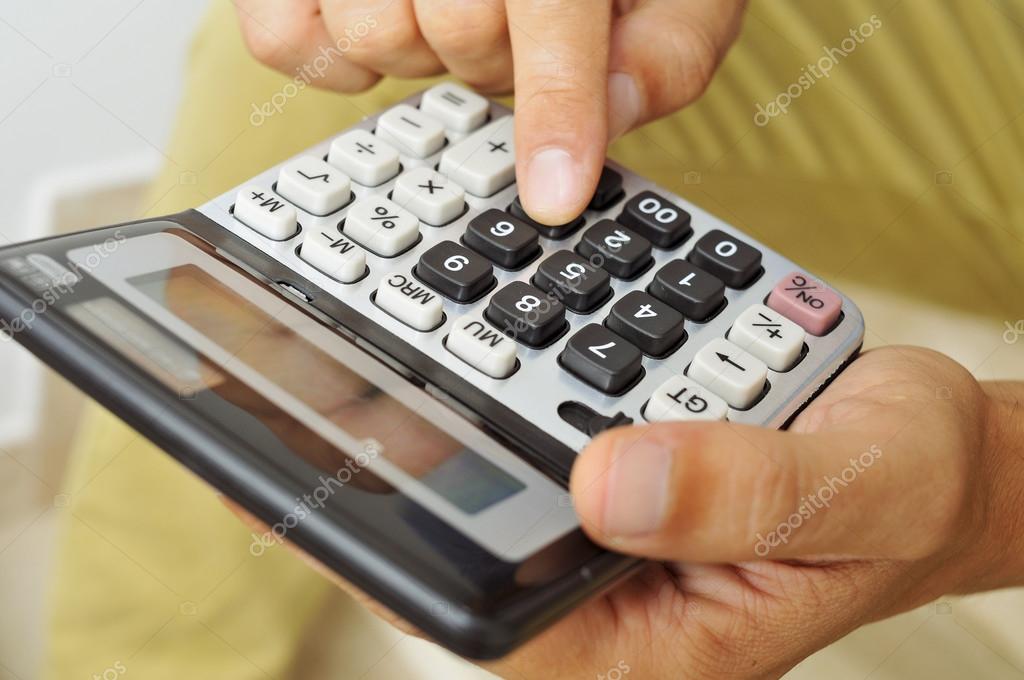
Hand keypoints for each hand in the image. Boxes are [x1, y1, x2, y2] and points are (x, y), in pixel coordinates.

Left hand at [227, 346, 1023, 677]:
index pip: (488, 606)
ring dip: (425, 407)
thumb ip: (741, 493)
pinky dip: (488, 375)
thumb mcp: (854, 487)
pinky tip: (451, 325)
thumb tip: (608, 483)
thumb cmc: (904, 487)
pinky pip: (525, 427)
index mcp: (645, 641)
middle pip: (465, 535)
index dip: (389, 544)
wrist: (916, 447)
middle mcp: (602, 594)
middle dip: (385, 457)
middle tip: (301, 371)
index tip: (308, 468)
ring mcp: (596, 531)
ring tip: (348, 337)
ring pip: (483, 475)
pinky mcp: (602, 475)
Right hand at [234, 0, 747, 223]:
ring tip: (441, 5)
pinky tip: (384, 21)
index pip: (549, 4)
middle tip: (510, 23)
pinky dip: (333, 57)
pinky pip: (285, 38)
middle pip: (459, 33)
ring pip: (372, 35)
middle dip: (495, 58)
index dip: (557, 106)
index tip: (553, 195)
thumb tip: (615, 114)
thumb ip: (667, 46)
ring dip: (419, 49)